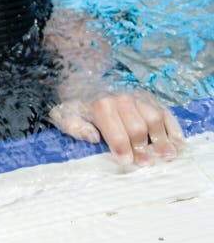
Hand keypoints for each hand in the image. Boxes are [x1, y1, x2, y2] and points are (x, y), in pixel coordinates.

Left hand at [50, 91, 184, 164]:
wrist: (86, 78)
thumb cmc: (77, 103)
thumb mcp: (65, 114)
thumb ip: (75, 127)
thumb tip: (93, 138)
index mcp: (101, 105)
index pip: (115, 131)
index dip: (121, 148)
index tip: (126, 161)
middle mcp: (122, 99)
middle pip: (137, 127)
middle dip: (142, 148)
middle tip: (147, 164)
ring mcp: (138, 97)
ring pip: (155, 119)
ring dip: (162, 139)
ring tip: (167, 156)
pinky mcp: (150, 98)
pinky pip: (165, 112)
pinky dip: (173, 128)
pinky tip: (177, 143)